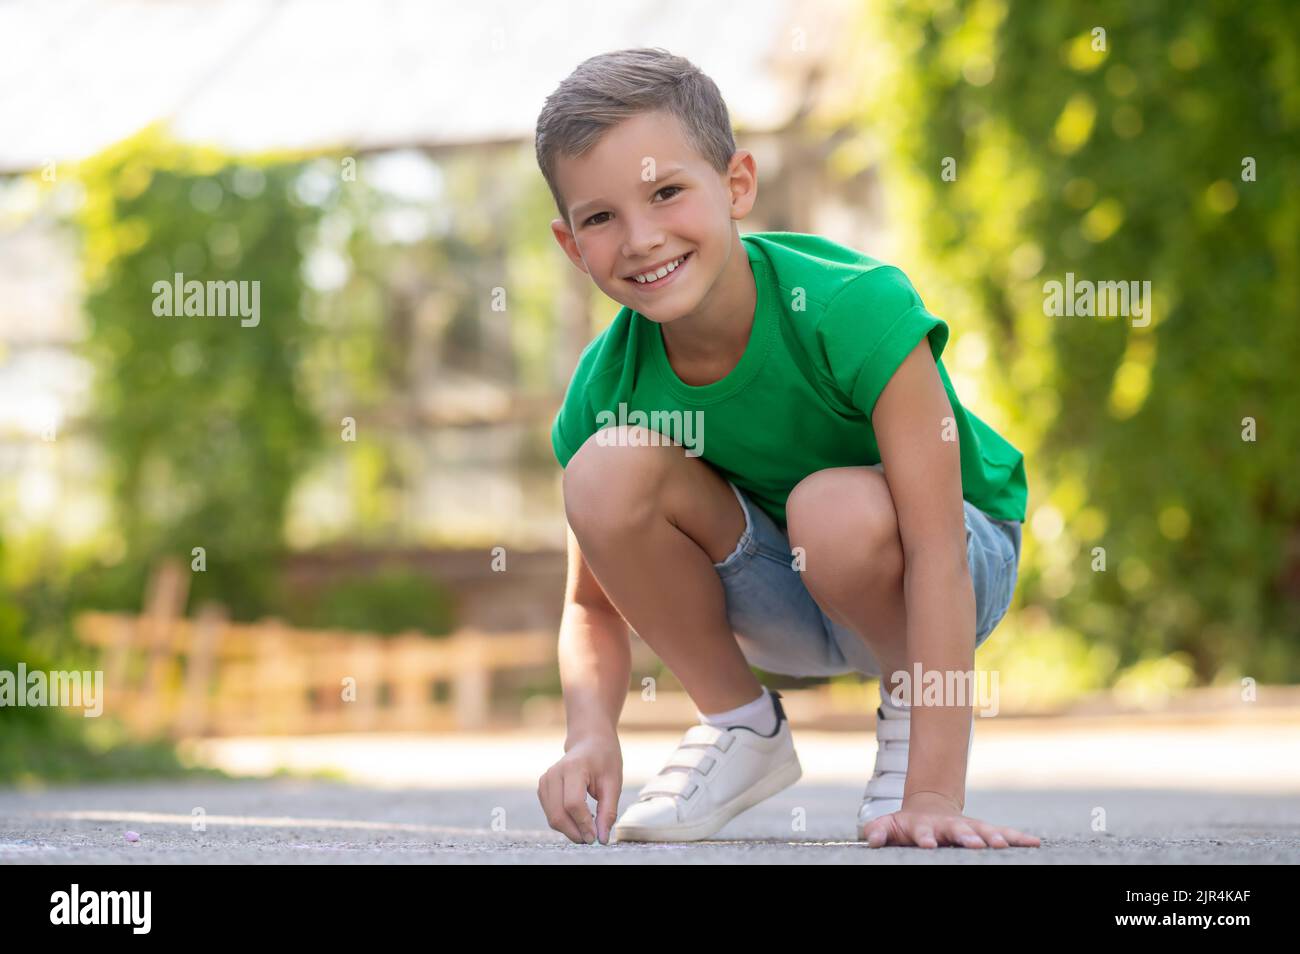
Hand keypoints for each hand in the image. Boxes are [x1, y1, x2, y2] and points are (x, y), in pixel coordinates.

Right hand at [538, 732, 622, 844]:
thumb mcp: (613, 783)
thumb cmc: (604, 759)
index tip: (596, 837)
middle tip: (592, 839)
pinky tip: (579, 818)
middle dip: (575, 832)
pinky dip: (564, 822)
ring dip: (570, 829)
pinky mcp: (542, 787)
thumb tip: (601, 838)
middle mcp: (554, 773)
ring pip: (552, 817)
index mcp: (573, 767)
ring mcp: (545, 780)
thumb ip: (607, 811)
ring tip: (589, 826)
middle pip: (558, 813)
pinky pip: (550, 813)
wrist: (590, 741)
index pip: (573, 804)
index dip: (584, 824)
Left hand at [861, 791, 1041, 848]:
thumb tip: (872, 840)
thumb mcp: (887, 825)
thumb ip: (878, 831)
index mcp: (924, 826)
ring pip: (983, 831)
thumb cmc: (905, 825)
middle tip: (975, 845)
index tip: (928, 845)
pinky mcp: (983, 831)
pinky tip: (1034, 842)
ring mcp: (967, 827)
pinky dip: (1018, 838)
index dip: (926, 838)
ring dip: (993, 838)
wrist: (928, 808)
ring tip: (1004, 845)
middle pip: (958, 831)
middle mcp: (948, 825)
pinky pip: (1003, 834)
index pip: (924, 833)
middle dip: (966, 837)